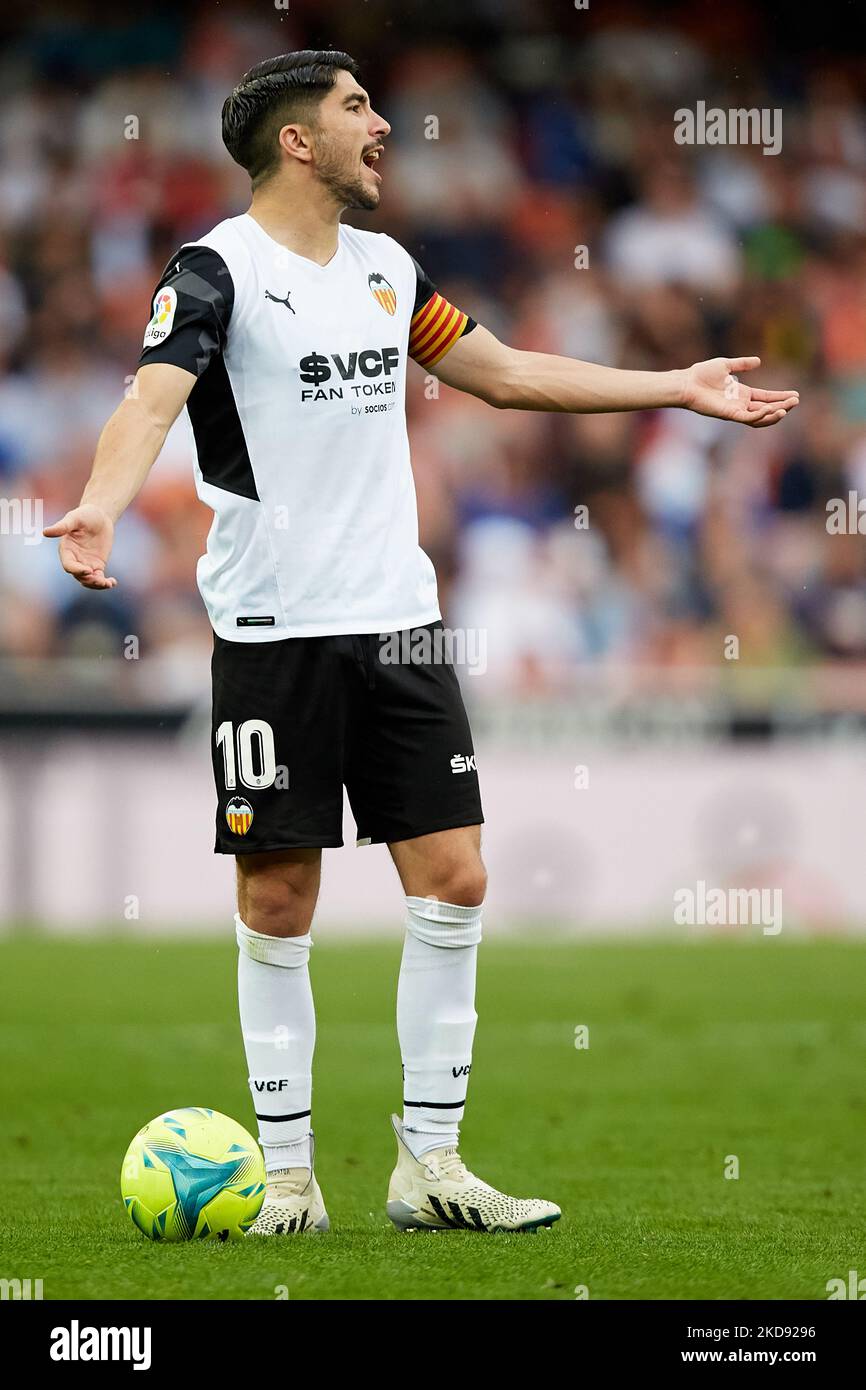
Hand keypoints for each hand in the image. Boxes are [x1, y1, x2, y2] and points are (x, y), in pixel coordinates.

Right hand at [43, 504, 116, 588]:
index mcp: (66, 550)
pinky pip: (99, 578)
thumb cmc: (84, 514)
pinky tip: (112, 583)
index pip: (69, 565)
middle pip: (78, 576)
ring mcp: (86, 563)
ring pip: (88, 580)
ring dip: (97, 585)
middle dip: (88, 580)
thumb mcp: (74, 518)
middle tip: (100, 580)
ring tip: (107, 584)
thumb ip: (62, 526)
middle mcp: (74, 559)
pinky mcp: (97, 565)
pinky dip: (105, 583)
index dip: (76, 570)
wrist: (100, 516)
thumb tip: (45, 532)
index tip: (88, 571)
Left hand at [681, 357, 798, 427]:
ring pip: (759, 417)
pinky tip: (768, 409)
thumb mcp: (726, 365)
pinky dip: (759, 415)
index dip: (780, 396)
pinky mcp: (728, 415)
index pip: (766, 397)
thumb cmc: (702, 374)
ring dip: (773, 414)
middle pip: (767, 408)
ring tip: (786, 408)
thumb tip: (758, 361)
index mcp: (742, 394)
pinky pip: (747, 418)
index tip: (795, 395)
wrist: (687, 383)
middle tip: (796, 401)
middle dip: (783, 405)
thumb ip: (742, 364)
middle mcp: (740, 404)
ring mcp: (735, 411)